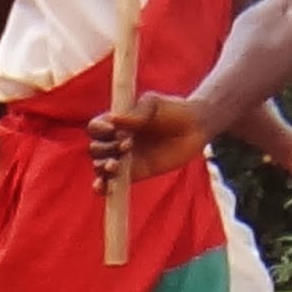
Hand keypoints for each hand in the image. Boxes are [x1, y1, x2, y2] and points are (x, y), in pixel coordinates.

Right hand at [88, 92, 208, 190]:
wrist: (196, 127)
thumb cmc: (174, 110)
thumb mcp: (155, 104)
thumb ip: (137, 112)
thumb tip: (114, 119)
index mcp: (118, 121)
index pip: (96, 127)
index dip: (99, 129)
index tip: (112, 129)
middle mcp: (118, 140)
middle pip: (96, 149)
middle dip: (105, 149)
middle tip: (128, 144)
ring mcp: (125, 158)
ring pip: (100, 167)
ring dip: (102, 167)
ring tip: (116, 164)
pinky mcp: (135, 174)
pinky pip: (113, 183)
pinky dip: (103, 187)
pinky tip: (102, 186)